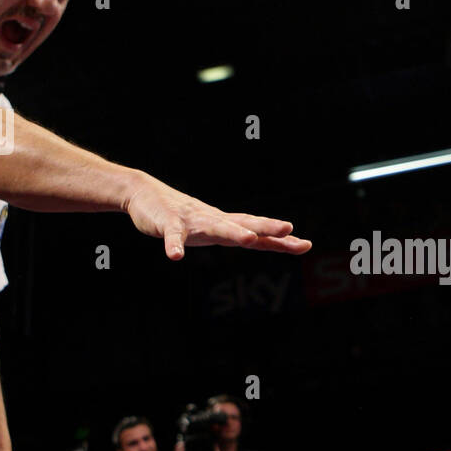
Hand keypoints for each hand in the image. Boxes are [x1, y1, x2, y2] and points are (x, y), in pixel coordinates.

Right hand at [123, 173, 311, 259]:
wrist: (144, 194)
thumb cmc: (183, 215)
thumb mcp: (213, 228)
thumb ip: (235, 234)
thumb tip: (261, 240)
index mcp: (226, 224)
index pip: (259, 233)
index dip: (281, 240)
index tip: (306, 245)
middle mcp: (214, 220)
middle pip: (245, 223)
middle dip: (267, 227)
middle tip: (289, 229)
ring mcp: (192, 221)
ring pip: (216, 227)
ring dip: (233, 232)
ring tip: (249, 239)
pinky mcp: (168, 223)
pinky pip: (173, 235)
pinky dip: (174, 245)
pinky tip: (175, 256)